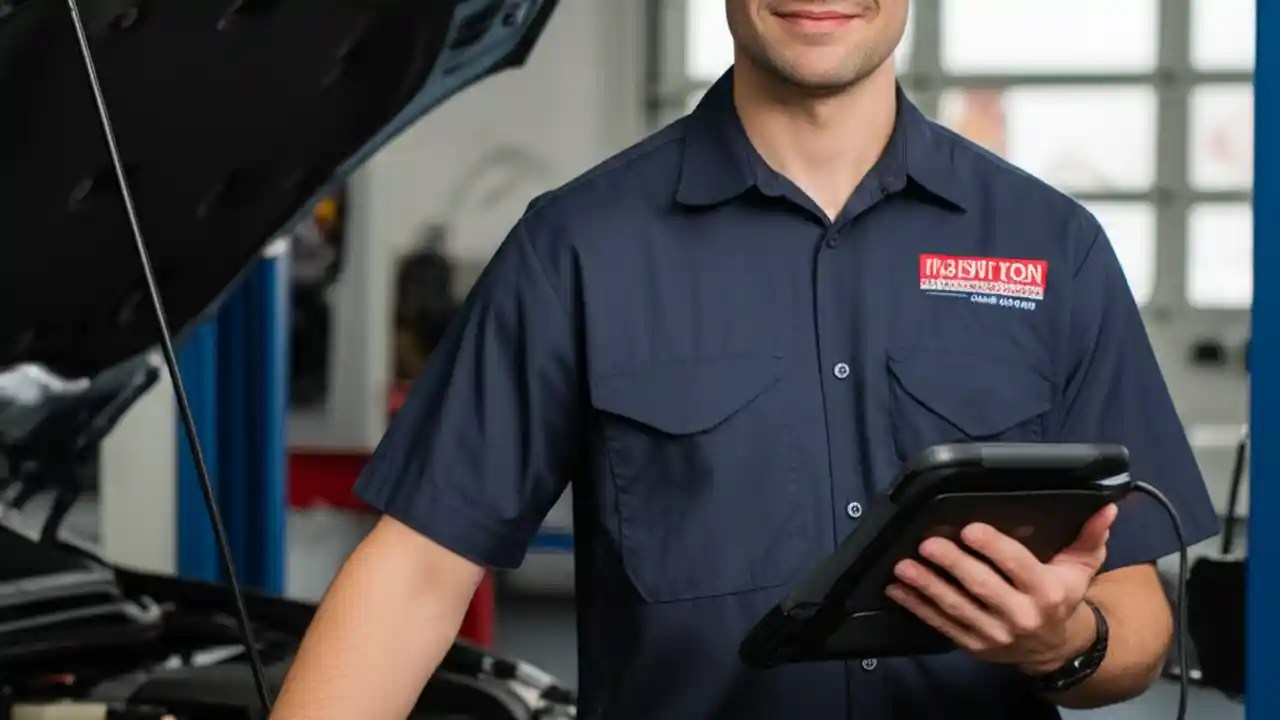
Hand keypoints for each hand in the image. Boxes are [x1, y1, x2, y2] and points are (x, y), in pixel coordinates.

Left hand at [885, 503, 1117, 674]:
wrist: (1054, 649)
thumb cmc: (1062, 596)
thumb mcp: (1081, 568)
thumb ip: (1090, 536)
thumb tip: (1106, 506)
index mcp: (1047, 592)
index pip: (1017, 566)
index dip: (993, 547)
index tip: (969, 529)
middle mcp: (1021, 615)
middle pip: (982, 586)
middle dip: (953, 564)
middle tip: (927, 544)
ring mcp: (995, 634)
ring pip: (957, 607)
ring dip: (927, 586)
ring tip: (903, 566)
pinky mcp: (974, 645)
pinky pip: (942, 625)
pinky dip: (918, 607)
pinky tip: (898, 590)